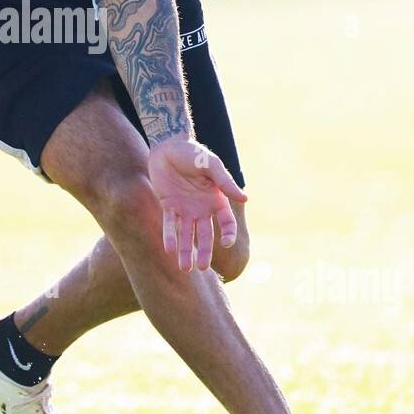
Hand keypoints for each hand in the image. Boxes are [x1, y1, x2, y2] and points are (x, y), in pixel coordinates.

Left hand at [147, 136, 247, 271]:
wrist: (168, 145)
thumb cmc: (193, 153)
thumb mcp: (211, 165)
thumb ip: (225, 182)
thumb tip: (245, 199)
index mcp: (216, 200)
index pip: (226, 223)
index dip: (228, 234)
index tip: (225, 243)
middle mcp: (202, 208)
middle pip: (205, 235)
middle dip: (204, 252)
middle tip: (201, 268)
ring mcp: (185, 209)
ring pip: (187, 235)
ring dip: (186, 251)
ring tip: (184, 268)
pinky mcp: (169, 205)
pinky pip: (170, 224)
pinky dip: (170, 236)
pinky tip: (170, 250)